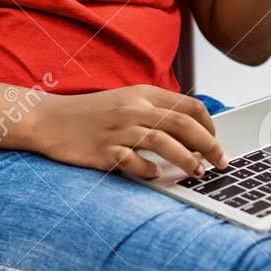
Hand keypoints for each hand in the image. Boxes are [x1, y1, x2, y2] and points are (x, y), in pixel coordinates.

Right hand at [24, 85, 227, 180]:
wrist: (49, 119)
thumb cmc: (92, 114)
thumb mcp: (128, 101)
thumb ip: (157, 111)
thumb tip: (193, 130)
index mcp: (144, 94)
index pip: (189, 107)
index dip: (209, 126)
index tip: (216, 142)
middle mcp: (134, 109)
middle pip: (183, 125)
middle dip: (209, 146)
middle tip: (221, 162)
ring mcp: (118, 130)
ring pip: (163, 143)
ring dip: (186, 160)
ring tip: (198, 173)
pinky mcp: (103, 151)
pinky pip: (133, 162)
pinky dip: (149, 170)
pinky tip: (157, 176)